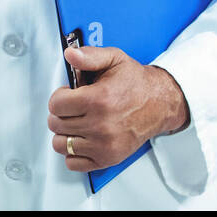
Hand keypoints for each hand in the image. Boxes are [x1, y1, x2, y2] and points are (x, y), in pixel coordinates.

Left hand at [47, 45, 188, 170]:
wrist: (160, 104)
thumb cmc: (136, 83)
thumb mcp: (115, 60)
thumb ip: (90, 55)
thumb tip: (70, 53)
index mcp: (99, 99)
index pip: (56, 105)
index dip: (59, 96)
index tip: (68, 94)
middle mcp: (100, 125)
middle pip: (56, 124)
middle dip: (61, 113)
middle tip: (73, 107)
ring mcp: (103, 145)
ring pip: (61, 144)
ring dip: (65, 133)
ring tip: (77, 122)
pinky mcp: (107, 158)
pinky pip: (73, 163)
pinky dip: (73, 152)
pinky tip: (83, 138)